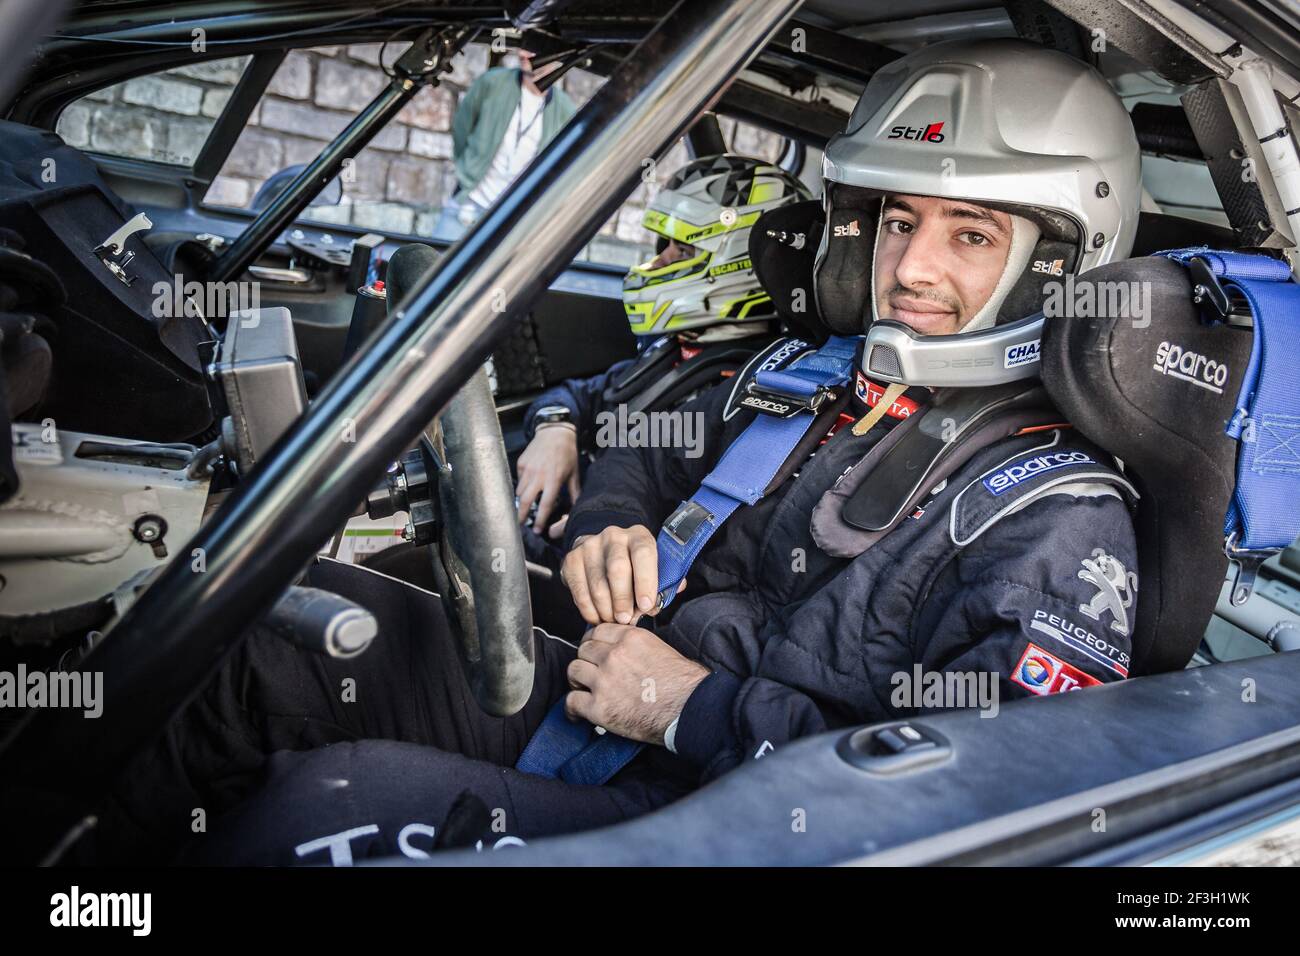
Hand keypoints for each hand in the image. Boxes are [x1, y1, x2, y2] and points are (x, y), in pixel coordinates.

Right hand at [515, 424, 580, 532]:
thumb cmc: (567, 454)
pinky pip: (519, 479)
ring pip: (519, 491)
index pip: (544, 505)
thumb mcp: (574, 473)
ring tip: (524, 508)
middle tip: (521, 524)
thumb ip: (574, 493)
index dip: (540, 520)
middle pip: (525, 501)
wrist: (555, 432)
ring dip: (521, 501)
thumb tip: (576, 510)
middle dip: (521, 516)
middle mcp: (538, 475)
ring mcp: (527, 468)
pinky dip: (522, 486)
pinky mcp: (521, 463)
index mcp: (553, 479)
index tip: (537, 530)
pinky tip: (528, 486)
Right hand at [561, 525, 682, 624]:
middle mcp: (614, 536)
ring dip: (605, 609)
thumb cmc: (635, 567)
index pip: (644, 553)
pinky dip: (588, 609)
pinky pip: (579, 590)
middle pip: (617, 569)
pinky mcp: (572, 559)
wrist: (603, 553)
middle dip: (622, 599)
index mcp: (639, 535)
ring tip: (613, 621)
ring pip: (597, 583)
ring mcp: (590, 546)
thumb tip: (676, 588)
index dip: (646, 581)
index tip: (646, 606)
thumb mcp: (654, 569)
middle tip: (625, 619)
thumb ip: (665, 581)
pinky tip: (597, 617)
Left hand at [565, 624, 708, 744]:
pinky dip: (572, 709)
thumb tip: (628, 652)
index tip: (594, 651)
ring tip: (583, 690)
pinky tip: (577, 714)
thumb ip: (638, 646)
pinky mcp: (599, 707)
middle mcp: (614, 655)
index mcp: (631, 638)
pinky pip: (571, 702)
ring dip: (577, 681)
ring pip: (574, 671)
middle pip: (583, 649)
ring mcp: (604, 681)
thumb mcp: (662, 649)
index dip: (594, 641)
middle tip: (591, 673)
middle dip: (586, 660)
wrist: (689, 710)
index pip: (598, 631)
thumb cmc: (685, 684)